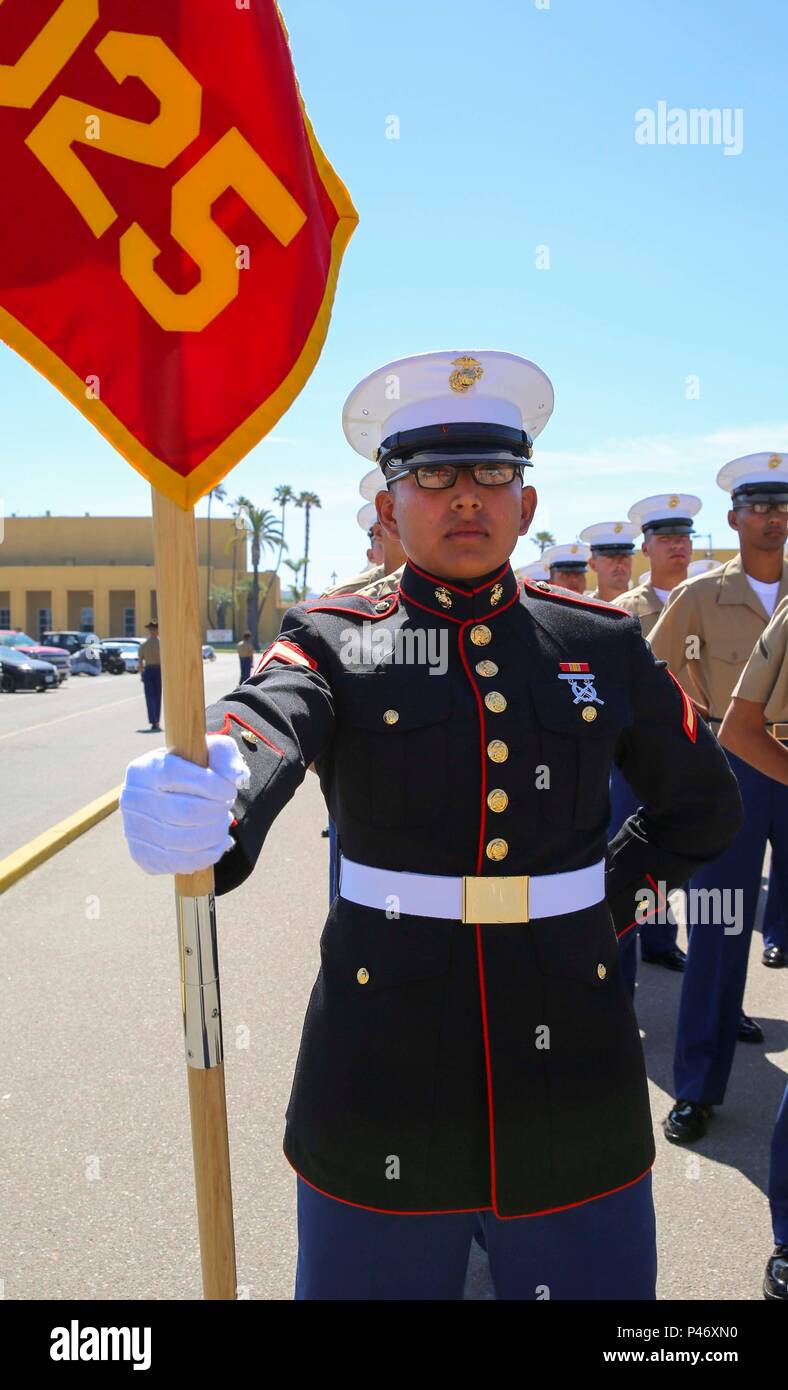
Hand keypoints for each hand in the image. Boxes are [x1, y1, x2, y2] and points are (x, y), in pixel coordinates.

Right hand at [120, 734, 250, 874]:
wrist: (165, 796)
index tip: (230, 791)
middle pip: (186, 813)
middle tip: (226, 809)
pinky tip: (218, 845)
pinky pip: (179, 863)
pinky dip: (207, 856)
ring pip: (185, 842)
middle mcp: (133, 798)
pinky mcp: (142, 855)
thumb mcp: (207, 752)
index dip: (215, 786)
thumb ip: (224, 756)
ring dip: (215, 835)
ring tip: (223, 825)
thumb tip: (236, 776)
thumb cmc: (192, 771)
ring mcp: (134, 829)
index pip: (182, 777)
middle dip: (217, 813)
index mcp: (147, 768)